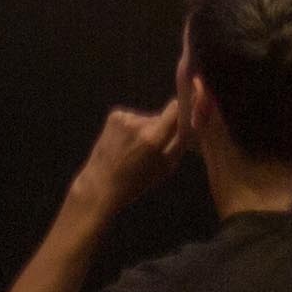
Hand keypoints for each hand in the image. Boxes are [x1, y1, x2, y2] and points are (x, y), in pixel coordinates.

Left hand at [66, 98, 187, 206]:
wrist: (101, 184)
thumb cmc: (136, 182)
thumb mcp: (166, 168)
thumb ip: (180, 143)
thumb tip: (190, 122)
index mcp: (154, 138)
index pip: (176, 107)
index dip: (182, 111)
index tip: (183, 117)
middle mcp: (139, 123)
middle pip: (161, 117)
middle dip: (162, 129)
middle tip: (153, 149)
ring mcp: (125, 117)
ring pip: (146, 119)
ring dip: (146, 130)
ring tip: (135, 150)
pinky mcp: (115, 115)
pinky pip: (133, 118)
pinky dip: (132, 129)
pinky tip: (125, 144)